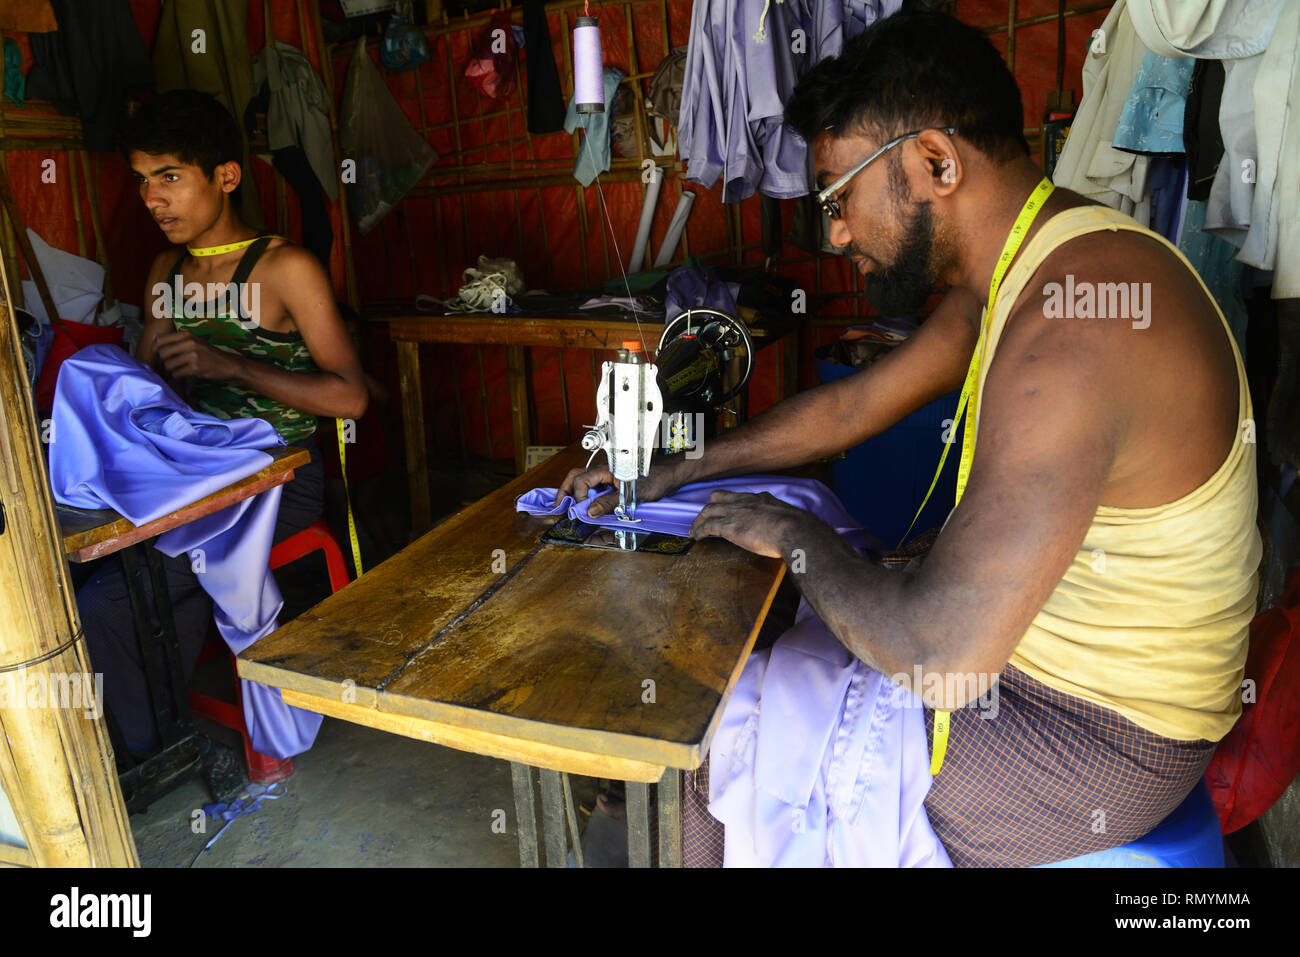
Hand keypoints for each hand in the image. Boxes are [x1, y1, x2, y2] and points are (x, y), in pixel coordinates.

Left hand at [154, 331, 238, 380]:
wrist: (228, 364)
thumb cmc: (210, 354)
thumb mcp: (195, 341)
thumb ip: (178, 341)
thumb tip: (155, 340)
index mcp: (188, 335)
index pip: (161, 340)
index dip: (156, 348)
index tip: (157, 354)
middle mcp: (189, 343)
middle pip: (163, 353)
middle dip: (164, 361)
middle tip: (170, 364)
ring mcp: (193, 356)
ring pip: (168, 365)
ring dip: (171, 370)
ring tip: (178, 370)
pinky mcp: (195, 368)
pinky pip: (177, 374)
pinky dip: (178, 376)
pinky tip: (185, 374)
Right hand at [555, 456, 682, 517]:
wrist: (670, 475)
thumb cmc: (655, 479)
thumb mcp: (631, 494)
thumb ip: (609, 503)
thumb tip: (590, 512)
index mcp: (605, 469)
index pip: (581, 481)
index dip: (578, 497)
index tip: (582, 511)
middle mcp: (603, 470)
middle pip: (575, 477)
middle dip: (564, 492)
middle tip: (557, 507)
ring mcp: (607, 476)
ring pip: (583, 481)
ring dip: (573, 493)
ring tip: (566, 507)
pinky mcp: (613, 482)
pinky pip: (594, 487)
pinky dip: (585, 496)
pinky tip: (586, 506)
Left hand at [688, 490, 802, 558]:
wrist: (793, 530)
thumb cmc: (797, 529)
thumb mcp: (790, 518)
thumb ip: (783, 521)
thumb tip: (791, 529)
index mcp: (761, 499)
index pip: (740, 497)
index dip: (730, 503)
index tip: (727, 510)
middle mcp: (745, 501)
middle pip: (718, 498)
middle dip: (710, 508)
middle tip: (705, 518)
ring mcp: (735, 512)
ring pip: (709, 511)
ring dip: (700, 520)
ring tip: (695, 530)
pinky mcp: (728, 525)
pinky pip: (707, 526)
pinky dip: (699, 530)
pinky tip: (696, 537)